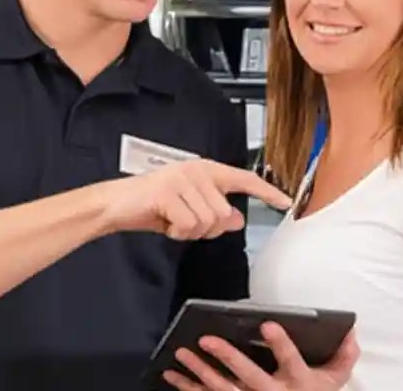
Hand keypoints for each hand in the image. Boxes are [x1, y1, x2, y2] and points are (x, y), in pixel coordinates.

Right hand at [101, 159, 292, 239]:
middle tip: (184, 224)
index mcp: (204, 170)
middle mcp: (196, 170)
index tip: (286, 202)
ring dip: (190, 231)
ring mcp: (182, 179)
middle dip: (207, 229)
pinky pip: (190, 225)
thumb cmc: (151, 206)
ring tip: (173, 221)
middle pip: (224, 214)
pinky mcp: (169, 192)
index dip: (266, 192)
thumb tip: (237, 219)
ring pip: (208, 221)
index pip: (243, 179)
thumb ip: (215, 212)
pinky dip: (178, 233)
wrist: (116, 203)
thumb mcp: (189, 209)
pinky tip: (165, 223)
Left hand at [162, 322, 358, 390]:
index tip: (267, 324)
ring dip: (200, 372)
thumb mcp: (333, 380)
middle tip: (206, 339)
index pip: (292, 361)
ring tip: (181, 352)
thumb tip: (352, 330)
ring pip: (224, 389)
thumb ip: (344, 356)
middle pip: (249, 376)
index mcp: (299, 382)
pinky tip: (171, 374)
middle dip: (228, 357)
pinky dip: (188, 387)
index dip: (281, 344)